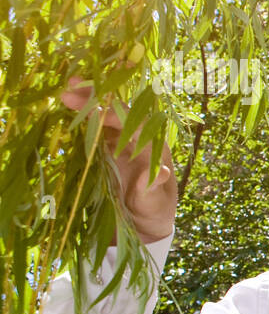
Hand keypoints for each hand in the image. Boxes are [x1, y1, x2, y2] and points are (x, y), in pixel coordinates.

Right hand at [60, 77, 177, 243]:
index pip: (137, 124)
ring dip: (86, 101)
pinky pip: (93, 128)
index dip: (116, 115)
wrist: (141, 223)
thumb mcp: (155, 206)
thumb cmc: (152, 214)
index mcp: (155, 148)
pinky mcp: (105, 148)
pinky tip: (62, 107)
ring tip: (64, 90)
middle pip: (119, 112)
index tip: (94, 110)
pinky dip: (79, 116)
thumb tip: (161, 173)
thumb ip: (153, 191)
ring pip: (104, 115)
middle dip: (96, 100)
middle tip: (68, 91)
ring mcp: (120, 142)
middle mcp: (139, 139)